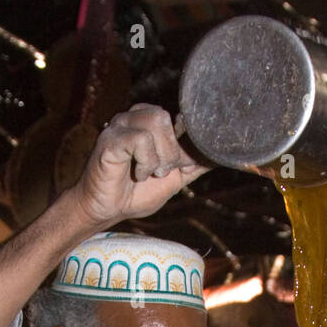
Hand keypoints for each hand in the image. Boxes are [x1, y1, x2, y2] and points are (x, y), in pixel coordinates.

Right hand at [69, 104, 209, 228]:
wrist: (106, 210)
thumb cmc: (135, 192)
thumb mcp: (174, 179)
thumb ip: (193, 164)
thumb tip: (220, 155)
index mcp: (150, 121)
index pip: (179, 116)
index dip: (188, 140)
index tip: (184, 164)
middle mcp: (135, 116)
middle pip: (169, 117)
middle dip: (172, 151)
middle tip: (161, 172)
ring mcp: (120, 125)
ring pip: (157, 121)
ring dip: (160, 155)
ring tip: (149, 173)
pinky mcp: (110, 139)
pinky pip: (141, 139)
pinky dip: (146, 161)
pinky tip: (137, 173)